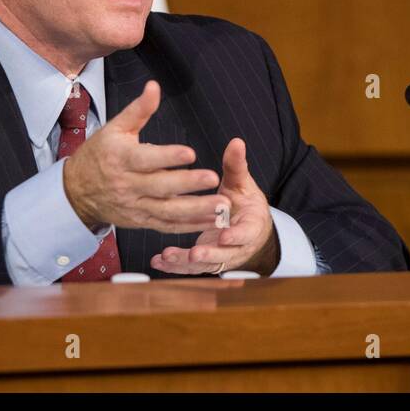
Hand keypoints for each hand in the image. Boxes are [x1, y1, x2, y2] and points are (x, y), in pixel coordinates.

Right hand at [62, 80, 228, 233]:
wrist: (76, 191)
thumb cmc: (99, 154)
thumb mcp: (114, 128)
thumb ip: (139, 109)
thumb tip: (154, 86)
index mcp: (121, 158)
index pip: (146, 159)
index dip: (167, 157)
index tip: (190, 153)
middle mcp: (128, 185)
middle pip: (160, 187)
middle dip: (188, 183)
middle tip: (213, 178)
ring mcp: (135, 206)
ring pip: (167, 211)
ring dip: (196, 210)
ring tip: (221, 206)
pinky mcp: (141, 221)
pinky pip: (167, 226)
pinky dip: (189, 226)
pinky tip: (211, 221)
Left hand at [151, 137, 278, 275]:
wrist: (249, 227)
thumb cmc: (245, 202)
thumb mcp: (243, 184)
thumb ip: (237, 166)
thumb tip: (236, 142)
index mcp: (250, 226)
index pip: (245, 233)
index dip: (236, 236)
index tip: (225, 235)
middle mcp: (237, 246)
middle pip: (225, 255)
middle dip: (209, 255)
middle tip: (195, 253)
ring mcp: (221, 257)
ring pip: (205, 265)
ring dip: (186, 262)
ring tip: (167, 256)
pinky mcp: (206, 262)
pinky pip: (190, 267)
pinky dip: (175, 266)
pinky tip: (158, 261)